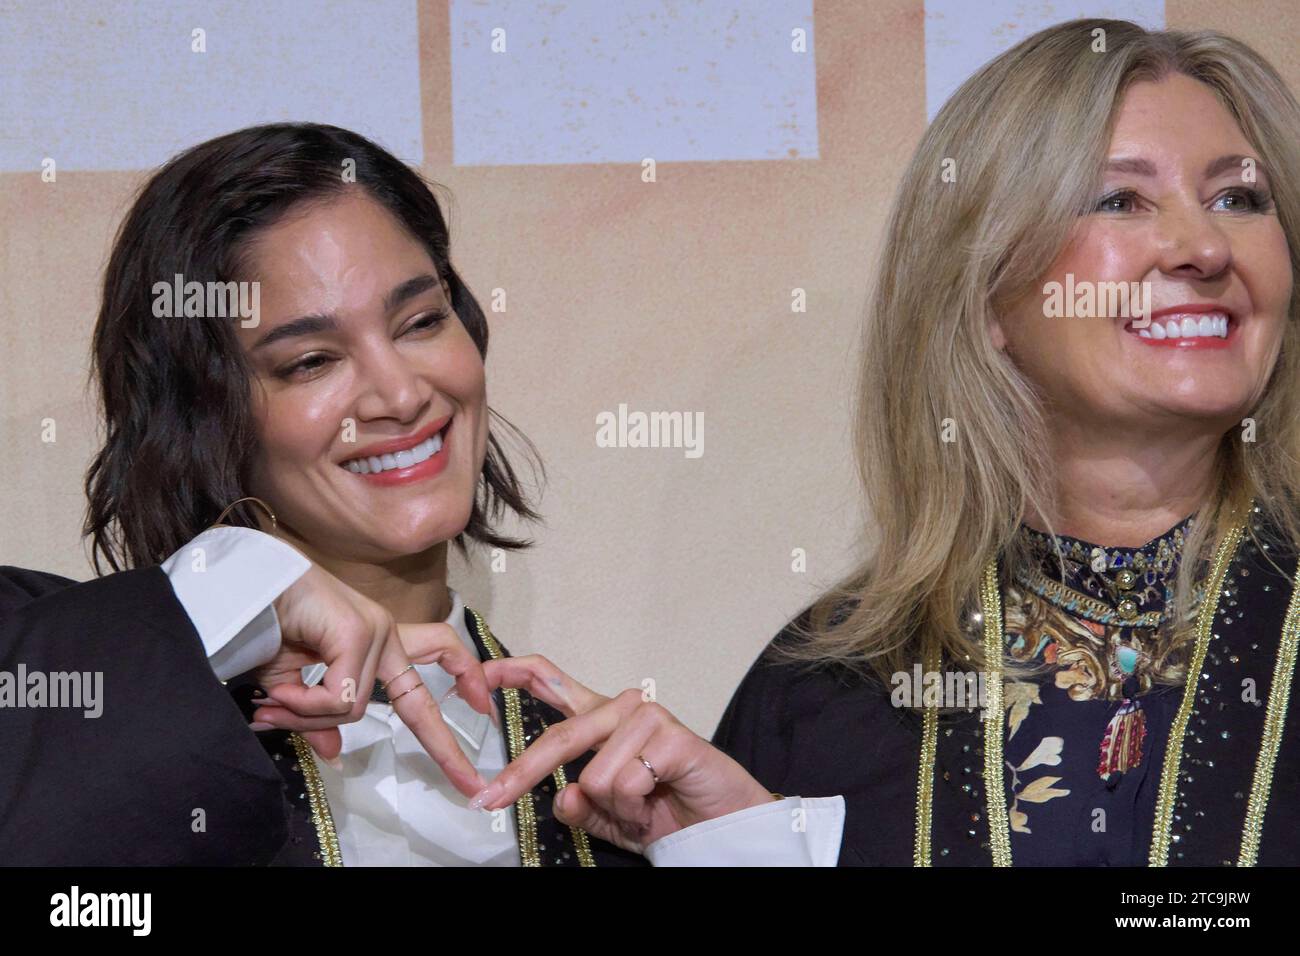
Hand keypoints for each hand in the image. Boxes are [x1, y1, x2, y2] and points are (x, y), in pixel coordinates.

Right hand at [248, 562, 491, 797]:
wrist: (240, 590)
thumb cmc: (265, 627)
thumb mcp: (293, 682)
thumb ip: (320, 714)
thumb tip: (334, 750)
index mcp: (377, 642)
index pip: (437, 652)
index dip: (464, 676)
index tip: (484, 707)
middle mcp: (383, 635)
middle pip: (421, 696)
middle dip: (444, 744)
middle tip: (467, 780)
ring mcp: (374, 631)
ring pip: (355, 707)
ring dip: (309, 714)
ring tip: (272, 703)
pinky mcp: (357, 632)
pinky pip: (341, 696)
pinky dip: (307, 702)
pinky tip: (279, 690)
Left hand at [471, 655, 774, 851]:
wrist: (722, 826)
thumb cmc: (668, 813)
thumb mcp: (608, 816)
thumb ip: (580, 806)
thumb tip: (560, 796)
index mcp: (600, 722)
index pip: (551, 682)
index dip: (513, 672)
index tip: (478, 674)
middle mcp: (619, 711)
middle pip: (558, 735)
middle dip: (522, 774)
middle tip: (491, 800)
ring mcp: (645, 717)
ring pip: (592, 774)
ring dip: (614, 808)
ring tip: (643, 809)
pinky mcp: (669, 733)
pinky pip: (623, 782)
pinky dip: (635, 807)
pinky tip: (659, 802)